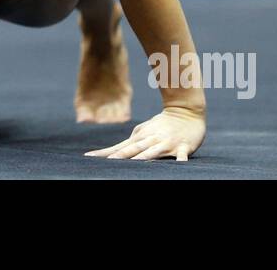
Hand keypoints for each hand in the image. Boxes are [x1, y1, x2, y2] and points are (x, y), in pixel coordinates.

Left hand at [85, 105, 204, 160]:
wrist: (186, 112)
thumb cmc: (161, 124)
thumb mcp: (143, 130)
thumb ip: (130, 143)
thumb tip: (112, 154)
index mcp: (140, 137)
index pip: (120, 147)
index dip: (106, 153)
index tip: (90, 157)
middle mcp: (151, 140)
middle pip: (134, 149)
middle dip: (122, 155)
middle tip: (110, 162)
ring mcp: (167, 143)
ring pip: (154, 151)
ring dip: (145, 157)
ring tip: (135, 163)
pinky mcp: (183, 147)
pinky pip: (181, 156)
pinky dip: (179, 160)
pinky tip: (178, 165)